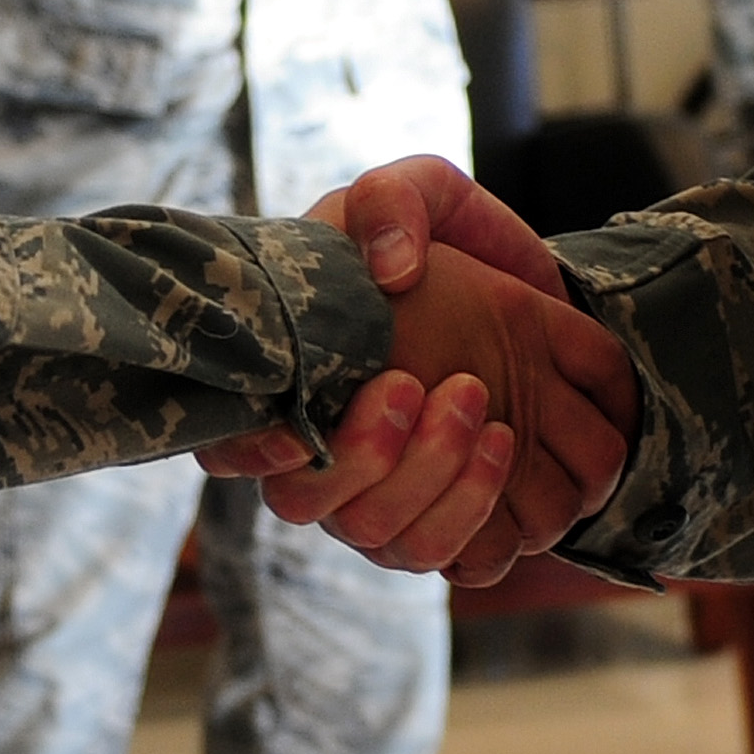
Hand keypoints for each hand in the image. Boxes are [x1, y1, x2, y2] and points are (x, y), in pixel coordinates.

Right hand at [203, 160, 636, 584]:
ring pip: (391, 546)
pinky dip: (487, 523)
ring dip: (444, 490)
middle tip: (435, 386)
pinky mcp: (458, 524)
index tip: (302, 423)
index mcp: (288, 378)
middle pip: (313, 507)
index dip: (251, 450)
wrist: (528, 291)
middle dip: (373, 458)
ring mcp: (388, 500)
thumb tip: (392, 268)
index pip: (225, 444)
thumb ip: (392, 203)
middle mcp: (324, 457)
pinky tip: (509, 454)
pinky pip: (465, 562)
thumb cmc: (445, 243)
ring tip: (493, 418)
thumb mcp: (419, 191)